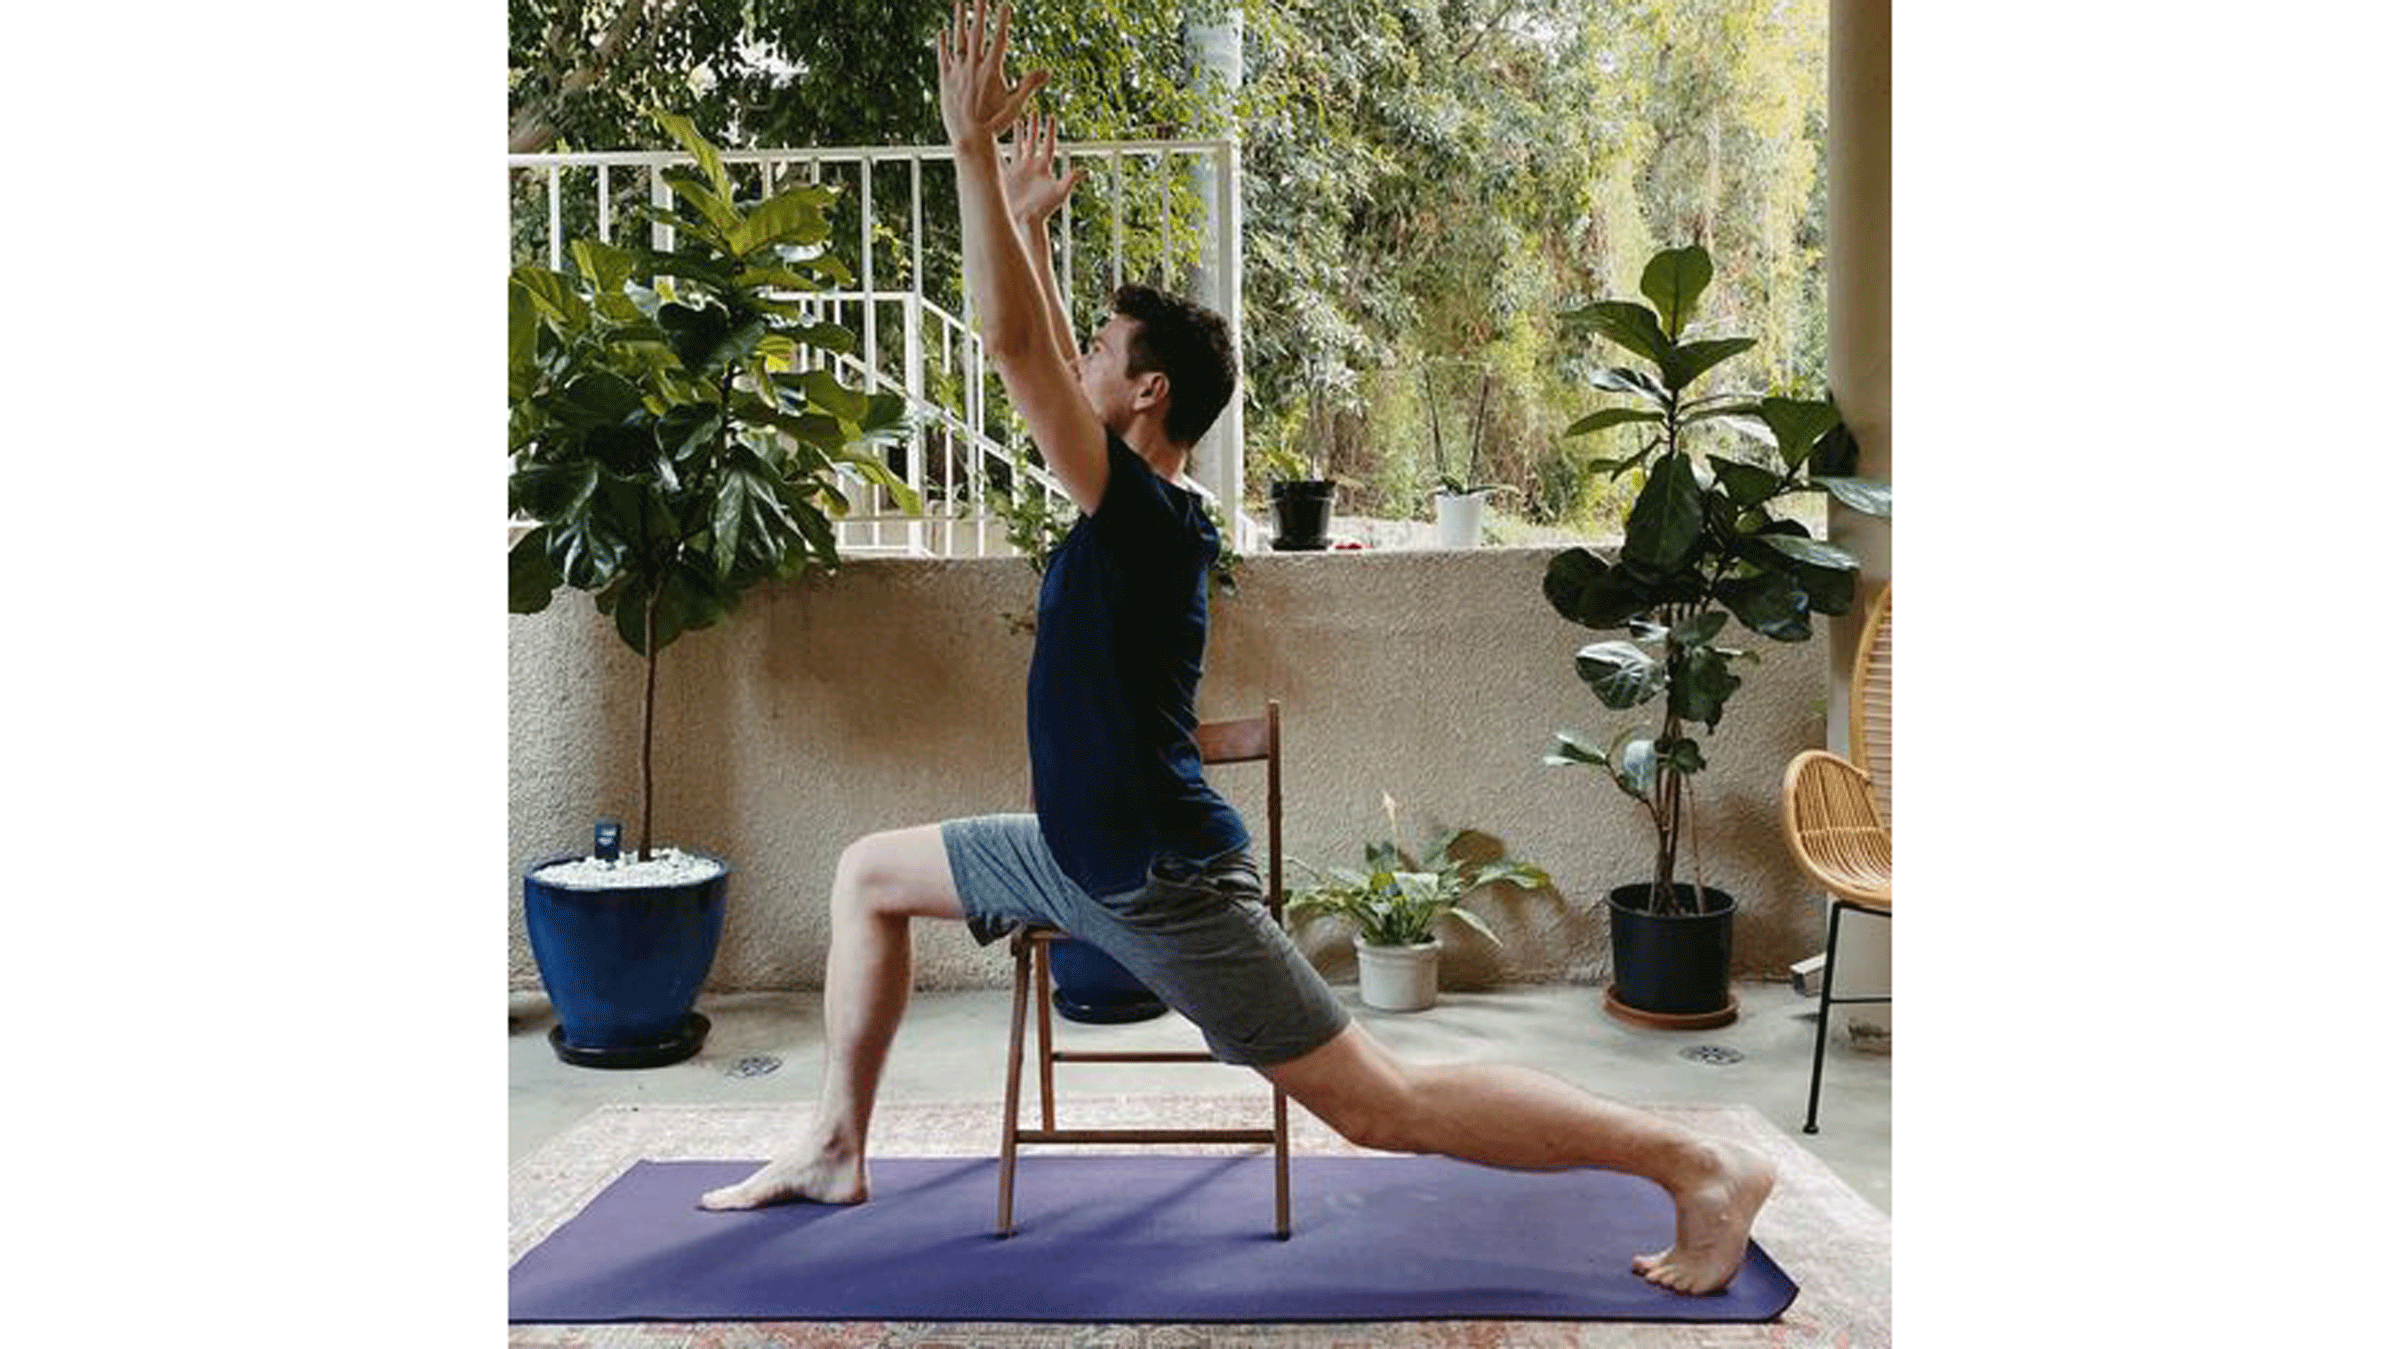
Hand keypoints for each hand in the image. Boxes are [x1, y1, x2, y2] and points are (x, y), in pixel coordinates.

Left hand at [937, 0, 1046, 149]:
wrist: (969, 137)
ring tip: (959, 3)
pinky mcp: (945, 80)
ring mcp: (957, 72)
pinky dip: (943, 43)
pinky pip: (943, 57)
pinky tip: (943, 31)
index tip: (1005, 5)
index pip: (998, 40)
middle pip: (976, 33)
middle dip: (979, 11)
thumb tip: (1047, 71)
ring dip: (959, 19)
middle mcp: (972, 66)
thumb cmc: (994, 124)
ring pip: (957, 40)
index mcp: (990, 70)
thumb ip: (1029, 84)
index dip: (1002, 22)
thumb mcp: (1015, 104)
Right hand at [1001, 114, 1084, 227]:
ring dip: (1017, 133)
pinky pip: (1000, 158)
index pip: (1048, 144)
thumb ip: (1070, 180)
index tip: (1051, 115)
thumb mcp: (1059, 193)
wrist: (1025, 222)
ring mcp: (1018, 170)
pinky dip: (997, 148)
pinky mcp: (1006, 176)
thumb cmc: (1044, 210)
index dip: (1050, 130)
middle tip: (1034, 109)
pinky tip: (992, 138)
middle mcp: (1031, 166)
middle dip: (1034, 126)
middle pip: (1033, 140)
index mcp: (1044, 168)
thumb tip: (1085, 171)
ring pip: (1017, 146)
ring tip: (1016, 118)